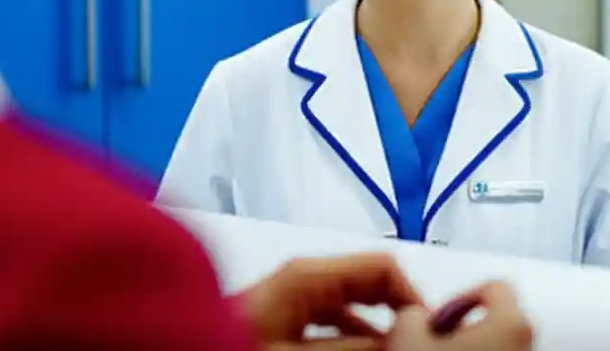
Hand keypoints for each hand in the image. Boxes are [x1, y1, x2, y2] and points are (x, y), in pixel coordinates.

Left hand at [237, 252, 423, 349]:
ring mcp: (290, 303)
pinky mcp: (279, 327)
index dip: (415, 298)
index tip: (430, 333)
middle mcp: (302, 281)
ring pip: (354, 319)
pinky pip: (331, 333)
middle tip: (412, 347)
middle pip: (372, 293)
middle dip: (396, 324)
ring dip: (374, 340)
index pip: (385, 266)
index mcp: (308, 274)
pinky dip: (351, 346)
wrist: (180, 345)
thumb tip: (407, 339)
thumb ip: (357, 348)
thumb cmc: (224, 345)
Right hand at [387, 282, 533, 350]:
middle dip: (462, 326)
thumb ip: (411, 312)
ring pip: (495, 342)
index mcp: (512, 320)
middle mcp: (529, 339)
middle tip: (434, 342)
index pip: (493, 285)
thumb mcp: (409, 334)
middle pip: (493, 316)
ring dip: (468, 346)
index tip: (441, 315)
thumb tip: (414, 318)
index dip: (459, 296)